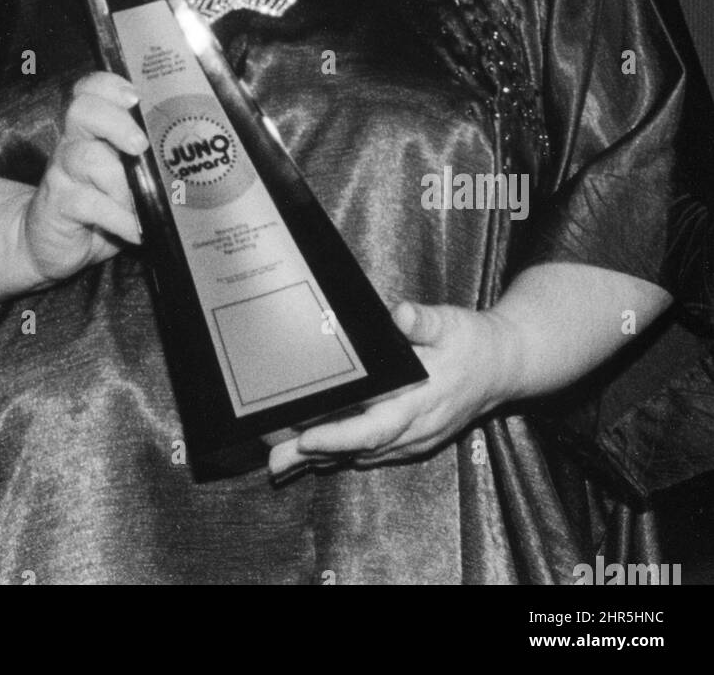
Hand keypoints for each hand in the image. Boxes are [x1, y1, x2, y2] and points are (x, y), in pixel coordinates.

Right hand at [19, 71, 146, 283]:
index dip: (109, 86)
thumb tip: (195, 161)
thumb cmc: (99, 204)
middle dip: (116, 122)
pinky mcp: (58, 205)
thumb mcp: (123, 177)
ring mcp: (62, 173)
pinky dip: (119, 218)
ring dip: (121, 181)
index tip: (135, 98)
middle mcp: (72, 144)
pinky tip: (137, 230)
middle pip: (82, 110)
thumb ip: (147, 163)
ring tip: (142, 203)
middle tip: (140, 146)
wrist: (51, 243)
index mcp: (89, 130)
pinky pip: (87, 203)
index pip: (89, 90)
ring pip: (86, 157)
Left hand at [267, 300, 519, 478]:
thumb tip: (400, 315)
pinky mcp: (412, 439)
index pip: (376, 428)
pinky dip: (341, 454)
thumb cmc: (473, 341)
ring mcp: (415, 439)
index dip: (339, 436)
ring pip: (363, 454)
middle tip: (274, 461)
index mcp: (422, 402)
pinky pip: (373, 451)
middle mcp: (416, 428)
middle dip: (316, 456)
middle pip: (360, 449)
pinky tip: (311, 454)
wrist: (504, 366)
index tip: (306, 438)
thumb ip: (424, 321)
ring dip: (323, 459)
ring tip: (279, 462)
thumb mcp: (450, 322)